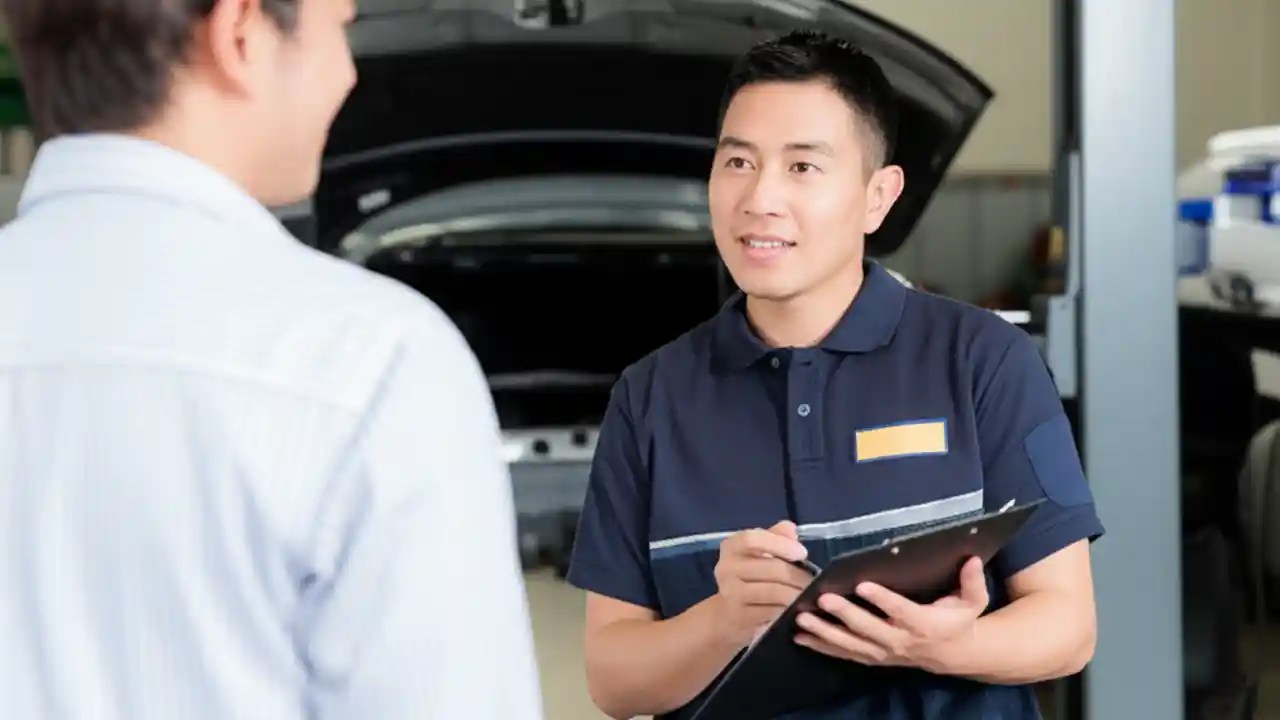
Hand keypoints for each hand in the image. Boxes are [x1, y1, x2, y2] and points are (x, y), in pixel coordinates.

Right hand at [712, 521, 814, 647]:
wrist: (727, 614)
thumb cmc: (750, 577)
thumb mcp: (760, 552)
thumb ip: (775, 536)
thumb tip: (790, 530)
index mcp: (731, 547)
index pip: (752, 540)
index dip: (780, 544)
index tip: (802, 553)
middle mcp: (726, 568)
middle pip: (770, 568)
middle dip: (798, 576)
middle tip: (814, 582)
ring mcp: (731, 594)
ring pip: (774, 592)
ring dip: (797, 594)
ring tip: (809, 596)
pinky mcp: (740, 617)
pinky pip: (772, 612)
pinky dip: (788, 610)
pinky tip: (797, 609)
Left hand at [793, 556, 989, 672]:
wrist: (953, 655)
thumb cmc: (958, 621)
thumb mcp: (973, 601)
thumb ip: (971, 581)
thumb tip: (972, 558)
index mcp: (923, 623)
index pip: (900, 610)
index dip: (882, 599)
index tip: (863, 584)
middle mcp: (900, 640)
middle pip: (869, 628)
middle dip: (845, 614)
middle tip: (824, 598)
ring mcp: (883, 652)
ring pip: (851, 644)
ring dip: (825, 632)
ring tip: (802, 619)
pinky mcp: (873, 657)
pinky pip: (845, 653)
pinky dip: (822, 646)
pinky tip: (801, 636)